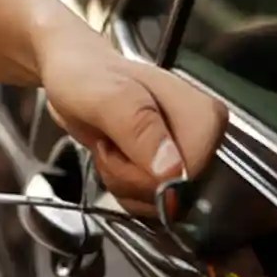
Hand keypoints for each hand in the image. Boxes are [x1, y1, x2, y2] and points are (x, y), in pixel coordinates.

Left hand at [40, 35, 227, 216]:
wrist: (71, 73)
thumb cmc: (88, 76)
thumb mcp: (107, 96)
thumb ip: (138, 128)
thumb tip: (172, 170)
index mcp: (204, 116)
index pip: (187, 180)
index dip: (145, 174)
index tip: (120, 143)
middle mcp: (202, 137)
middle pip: (173, 196)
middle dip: (130, 178)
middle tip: (111, 143)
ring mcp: (184, 154)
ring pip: (158, 202)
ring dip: (122, 181)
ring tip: (111, 145)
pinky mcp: (167, 167)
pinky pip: (147, 201)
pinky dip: (122, 185)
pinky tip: (114, 156)